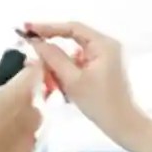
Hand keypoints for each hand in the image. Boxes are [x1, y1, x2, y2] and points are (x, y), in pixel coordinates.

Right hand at [0, 58, 44, 151]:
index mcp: (23, 93)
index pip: (37, 68)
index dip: (27, 63)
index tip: (14, 65)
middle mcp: (37, 113)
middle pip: (41, 92)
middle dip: (26, 87)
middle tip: (3, 90)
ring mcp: (35, 136)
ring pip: (38, 114)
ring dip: (25, 109)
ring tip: (0, 114)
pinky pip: (32, 134)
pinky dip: (22, 130)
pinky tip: (1, 134)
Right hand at [22, 21, 142, 143]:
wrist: (123, 125)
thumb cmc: (100, 103)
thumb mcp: (73, 80)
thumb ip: (53, 58)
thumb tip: (36, 42)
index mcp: (104, 44)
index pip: (72, 28)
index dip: (48, 27)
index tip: (28, 29)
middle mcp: (106, 46)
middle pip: (72, 40)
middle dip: (53, 51)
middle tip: (35, 57)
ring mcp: (106, 57)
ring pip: (74, 54)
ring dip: (59, 65)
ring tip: (50, 81)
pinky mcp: (103, 69)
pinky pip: (79, 64)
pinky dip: (67, 72)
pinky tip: (61, 86)